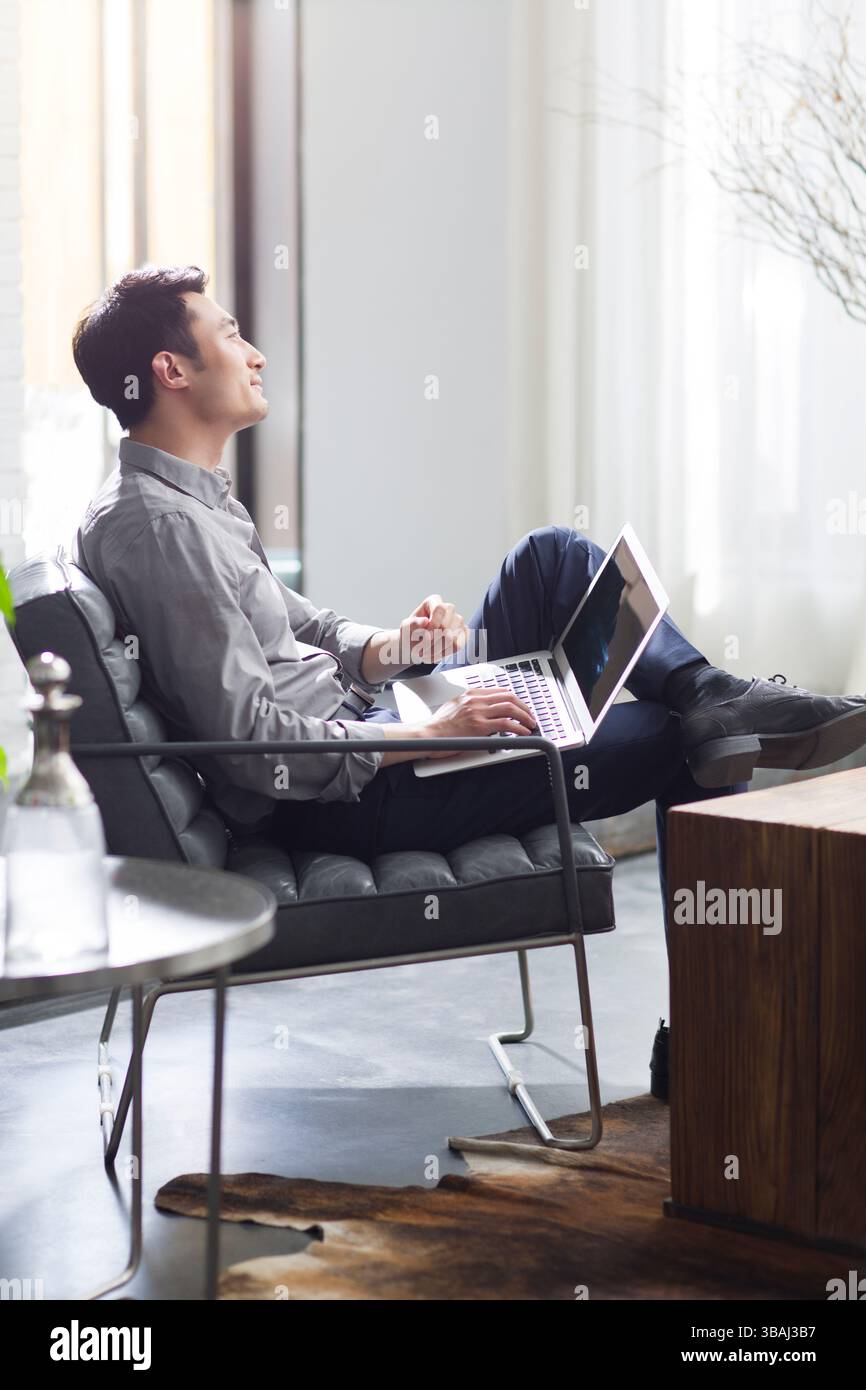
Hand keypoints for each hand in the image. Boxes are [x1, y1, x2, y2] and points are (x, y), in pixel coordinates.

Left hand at [399, 594, 469, 666]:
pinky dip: (444, 653)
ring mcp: (458, 621)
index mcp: (434, 601)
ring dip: (436, 650)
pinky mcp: (463, 634)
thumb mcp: (406, 628)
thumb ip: (413, 624)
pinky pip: (457, 646)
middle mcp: (449, 609)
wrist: (415, 644)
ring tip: (425, 653)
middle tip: (420, 648)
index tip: (423, 634)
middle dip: (432, 641)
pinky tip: (434, 654)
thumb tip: (425, 621)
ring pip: (452, 638)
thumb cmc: (411, 633)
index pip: (440, 609)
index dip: (433, 624)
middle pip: (446, 626)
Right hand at [420, 688, 537, 758]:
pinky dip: (519, 728)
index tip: (520, 706)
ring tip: (530, 724)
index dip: (514, 699)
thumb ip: (470, 705)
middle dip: (523, 706)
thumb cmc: (439, 725)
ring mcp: (478, 712)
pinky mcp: (479, 726)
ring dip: (525, 716)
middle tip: (529, 715)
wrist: (428, 734)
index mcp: (471, 694)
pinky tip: (523, 732)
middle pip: (509, 697)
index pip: (500, 691)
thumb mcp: (454, 706)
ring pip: (510, 708)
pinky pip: (506, 724)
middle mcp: (476, 700)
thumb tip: (483, 710)